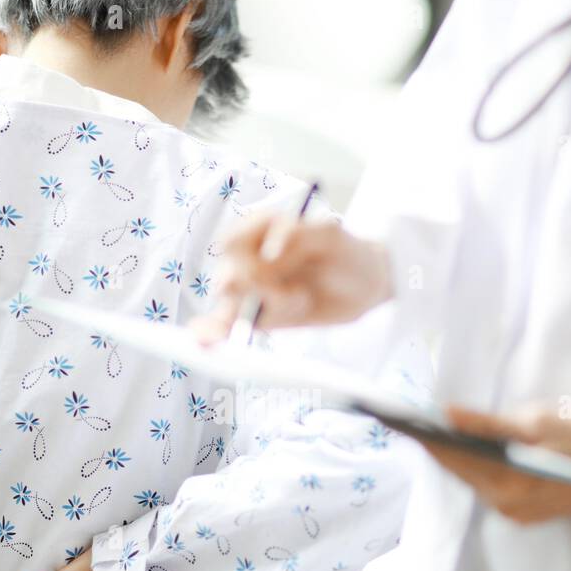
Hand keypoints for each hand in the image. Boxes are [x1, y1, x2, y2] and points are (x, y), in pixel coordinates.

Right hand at [191, 214, 392, 340]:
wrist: (367, 286)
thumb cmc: (348, 253)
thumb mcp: (329, 236)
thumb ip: (298, 236)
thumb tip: (269, 252)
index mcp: (260, 230)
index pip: (232, 242)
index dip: (249, 258)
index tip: (277, 263)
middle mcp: (249, 260)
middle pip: (228, 277)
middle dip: (260, 290)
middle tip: (296, 292)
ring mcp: (252, 291)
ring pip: (231, 305)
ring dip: (267, 310)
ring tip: (301, 301)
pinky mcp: (258, 319)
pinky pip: (226, 326)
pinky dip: (213, 332)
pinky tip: (203, 339)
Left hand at [425, 405, 570, 524]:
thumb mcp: (534, 420)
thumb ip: (485, 422)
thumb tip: (447, 415)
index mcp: (506, 482)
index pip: (453, 459)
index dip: (429, 439)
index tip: (406, 422)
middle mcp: (506, 506)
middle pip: (461, 473)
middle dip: (444, 448)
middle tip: (424, 423)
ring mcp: (517, 515)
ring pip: (476, 482)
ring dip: (463, 460)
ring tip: (446, 434)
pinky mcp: (527, 515)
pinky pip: (492, 490)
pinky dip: (482, 471)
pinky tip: (478, 452)